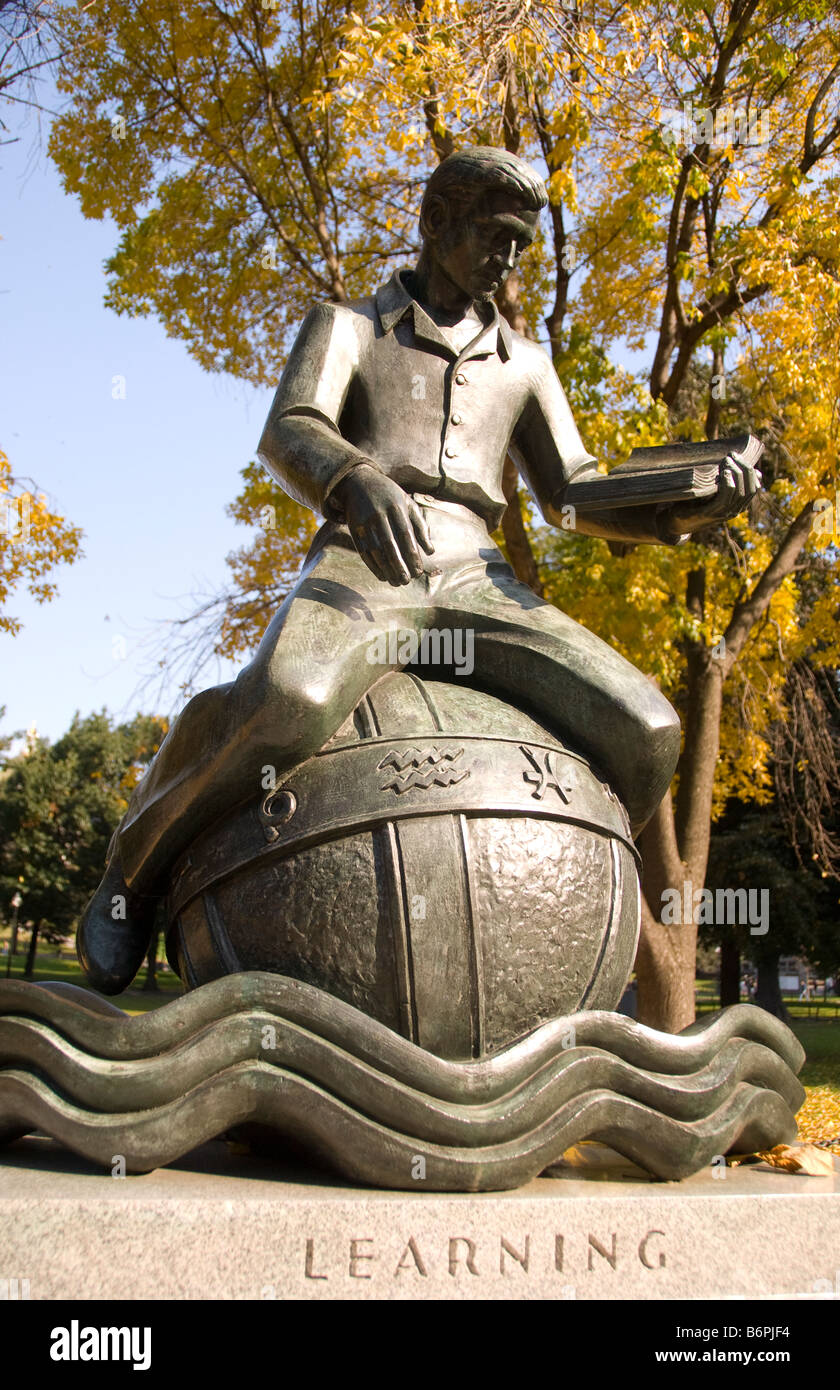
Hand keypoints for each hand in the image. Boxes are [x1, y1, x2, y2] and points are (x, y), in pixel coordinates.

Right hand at [332, 464, 434, 584]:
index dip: (412, 555)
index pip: (405, 536)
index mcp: (396, 508)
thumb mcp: (408, 504)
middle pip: (390, 545)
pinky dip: (373, 566)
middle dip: (399, 565)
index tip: (418, 571)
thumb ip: (421, 527)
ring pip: (376, 551)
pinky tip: (382, 576)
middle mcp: (379, 515)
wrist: (358, 483)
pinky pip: (364, 551)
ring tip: (396, 582)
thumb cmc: (390, 496)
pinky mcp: (354, 529)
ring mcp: (365, 522)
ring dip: (386, 569)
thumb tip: (431, 552)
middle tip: (408, 581)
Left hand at [661, 448, 763, 537]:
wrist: (674, 522)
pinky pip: (725, 498)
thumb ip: (726, 481)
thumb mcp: (712, 491)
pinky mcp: (710, 513)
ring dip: (735, 473)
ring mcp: (722, 514)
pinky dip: (727, 484)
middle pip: (750, 489)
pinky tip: (724, 473)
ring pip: (739, 492)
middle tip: (733, 454)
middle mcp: (733, 511)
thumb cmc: (694, 503)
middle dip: (744, 468)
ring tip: (727, 460)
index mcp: (736, 505)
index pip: (754, 488)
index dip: (751, 471)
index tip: (740, 456)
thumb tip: (739, 465)